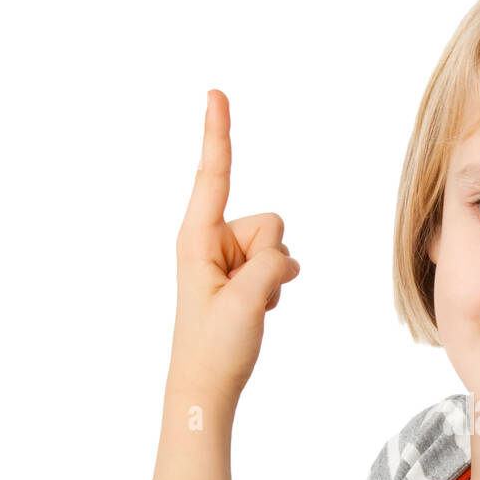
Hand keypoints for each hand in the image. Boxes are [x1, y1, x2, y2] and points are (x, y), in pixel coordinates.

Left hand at [168, 89, 298, 399]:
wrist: (206, 387)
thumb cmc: (214, 347)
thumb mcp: (246, 302)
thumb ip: (271, 263)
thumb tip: (283, 257)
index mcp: (197, 238)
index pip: (214, 175)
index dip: (218, 132)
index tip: (215, 92)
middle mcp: (211, 240)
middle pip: (269, 222)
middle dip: (271, 256)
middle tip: (247, 297)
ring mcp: (229, 258)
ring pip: (279, 245)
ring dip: (274, 277)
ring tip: (247, 309)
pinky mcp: (242, 276)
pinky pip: (280, 264)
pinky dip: (276, 287)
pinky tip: (255, 312)